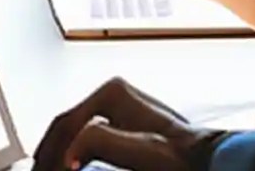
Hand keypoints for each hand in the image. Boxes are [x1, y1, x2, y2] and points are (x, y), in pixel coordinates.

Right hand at [32, 77, 211, 170]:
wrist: (205, 159)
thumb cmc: (181, 156)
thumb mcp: (137, 150)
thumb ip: (97, 144)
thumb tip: (67, 155)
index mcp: (112, 92)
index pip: (65, 125)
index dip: (51, 154)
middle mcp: (113, 94)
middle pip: (65, 125)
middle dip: (49, 152)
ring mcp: (118, 106)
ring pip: (74, 129)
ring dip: (59, 151)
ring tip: (49, 167)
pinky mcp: (124, 121)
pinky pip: (87, 134)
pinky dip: (74, 150)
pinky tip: (70, 164)